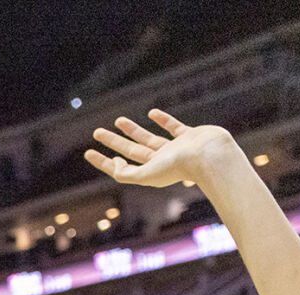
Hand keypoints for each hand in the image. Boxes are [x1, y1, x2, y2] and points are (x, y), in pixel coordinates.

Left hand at [84, 108, 239, 190]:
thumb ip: (126, 174)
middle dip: (113, 142)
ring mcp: (175, 149)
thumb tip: (115, 164)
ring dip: (132, 130)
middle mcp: (161, 162)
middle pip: (130, 151)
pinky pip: (173, 127)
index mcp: (150, 173)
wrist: (210, 155)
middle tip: (96, 132)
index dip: (104, 162)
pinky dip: (163, 120)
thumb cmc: (179, 167)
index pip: (121, 168)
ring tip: (117, 120)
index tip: (89, 152)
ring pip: (148, 138)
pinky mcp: (189, 136)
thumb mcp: (146, 175)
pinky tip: (151, 114)